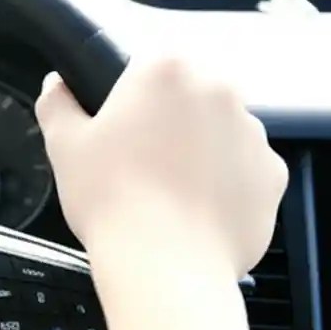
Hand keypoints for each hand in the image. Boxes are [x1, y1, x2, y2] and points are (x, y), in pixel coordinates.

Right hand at [35, 57, 285, 285]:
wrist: (165, 267)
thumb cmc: (114, 201)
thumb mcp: (64, 145)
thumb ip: (57, 103)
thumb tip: (57, 86)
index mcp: (167, 70)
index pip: (148, 62)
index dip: (129, 94)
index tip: (118, 126)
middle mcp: (219, 91)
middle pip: (189, 95)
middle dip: (167, 121)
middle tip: (136, 162)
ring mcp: (254, 135)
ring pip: (218, 132)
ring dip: (197, 151)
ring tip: (164, 192)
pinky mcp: (273, 176)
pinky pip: (244, 171)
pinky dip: (223, 185)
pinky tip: (192, 209)